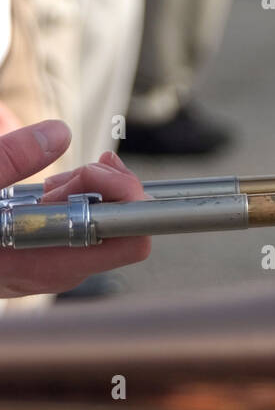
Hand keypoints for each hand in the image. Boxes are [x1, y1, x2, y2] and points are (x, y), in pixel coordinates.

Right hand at [0, 121, 149, 299]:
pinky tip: (49, 191)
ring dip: (84, 195)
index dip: (125, 199)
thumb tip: (58, 134)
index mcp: (39, 263)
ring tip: (56, 180)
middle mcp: (46, 274)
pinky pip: (71, 236)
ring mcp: (38, 270)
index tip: (95, 168)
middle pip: (116, 234)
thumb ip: (9, 159)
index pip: (128, 242)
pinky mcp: (28, 261)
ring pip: (94, 233)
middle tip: (71, 169)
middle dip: (102, 190)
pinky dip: (67, 206)